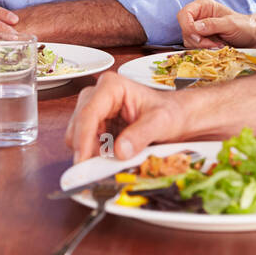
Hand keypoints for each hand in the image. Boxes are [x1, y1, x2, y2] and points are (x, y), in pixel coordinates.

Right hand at [65, 71, 185, 162]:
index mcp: (111, 86)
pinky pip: (86, 144)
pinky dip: (96, 155)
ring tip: (114, 159)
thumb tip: (120, 151)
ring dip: (92, 153)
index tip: (83, 160)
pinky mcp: (97, 127)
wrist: (177, 116)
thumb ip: (141, 135)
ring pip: (78, 137)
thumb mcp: (161, 122)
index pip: (88, 113)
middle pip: (78, 126)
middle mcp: (98, 96)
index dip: (83, 138)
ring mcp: (96, 112)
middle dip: (87, 148)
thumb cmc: (171, 111)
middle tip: (101, 167)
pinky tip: (113, 157)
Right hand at [177, 0, 255, 47]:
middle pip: (185, 28)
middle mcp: (198, 15)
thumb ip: (213, 24)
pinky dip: (203, 49)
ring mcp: (198, 27)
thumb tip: (195, 27)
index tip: (198, 37)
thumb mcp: (230, 24)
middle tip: (212, 44)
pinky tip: (215, 47)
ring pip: (188, 39)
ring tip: (218, 45)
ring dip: (201, 46)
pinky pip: (194, 46)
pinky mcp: (200, 38)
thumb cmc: (244, 26)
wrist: (251, 36)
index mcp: (203, 5)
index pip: (184, 14)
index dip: (187, 26)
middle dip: (197, 39)